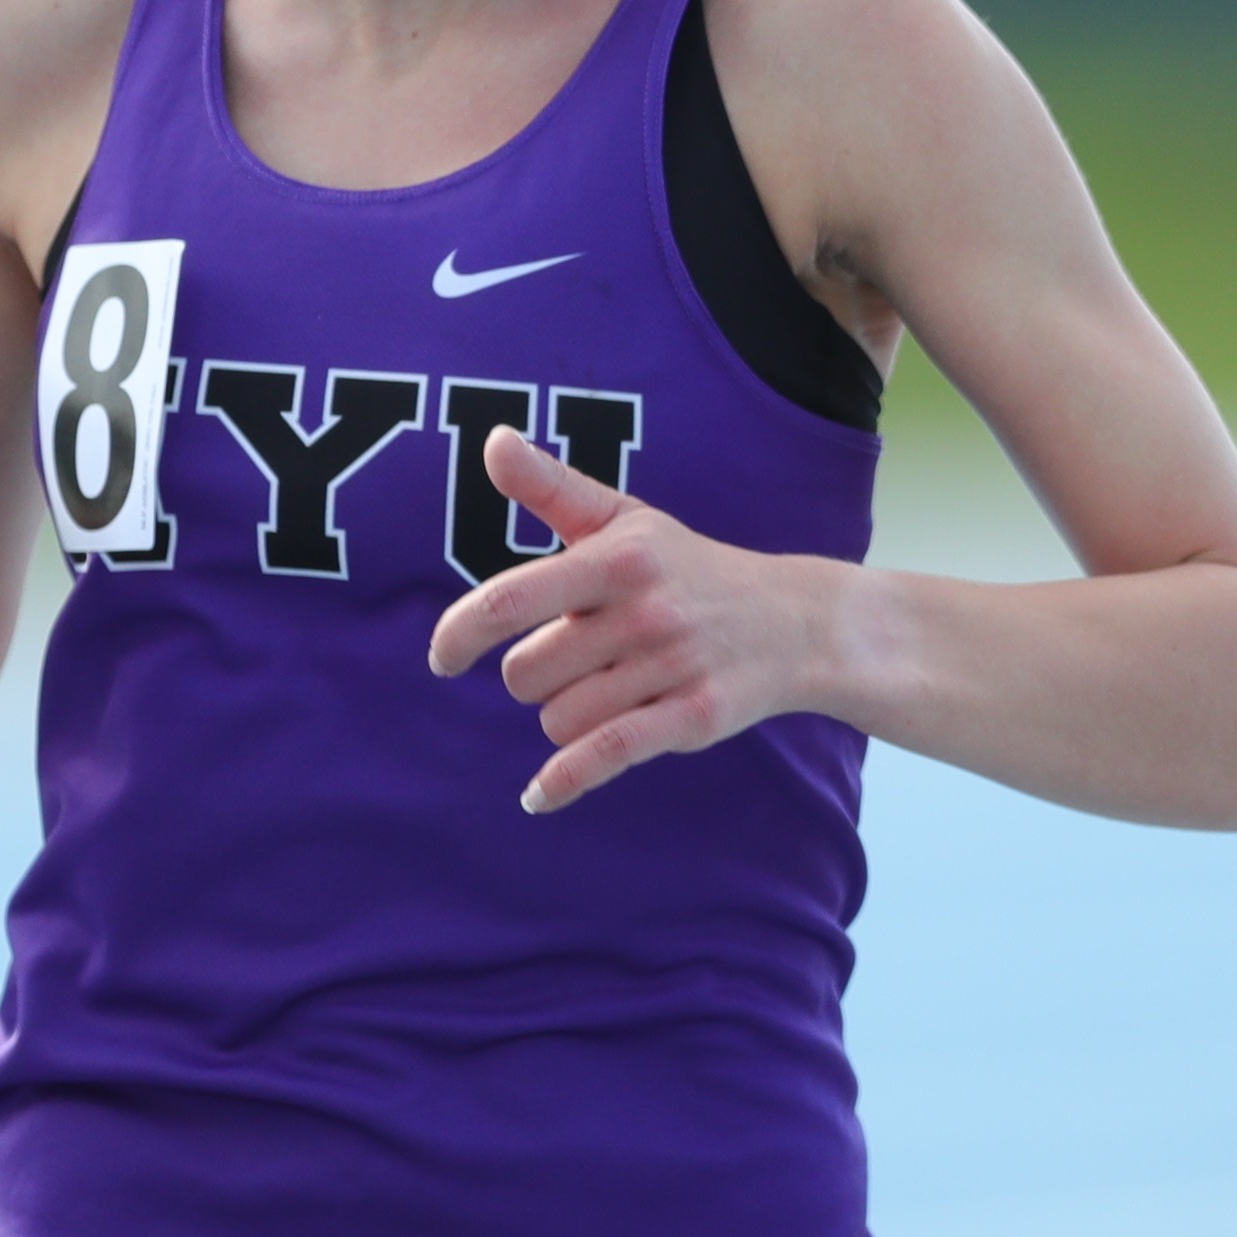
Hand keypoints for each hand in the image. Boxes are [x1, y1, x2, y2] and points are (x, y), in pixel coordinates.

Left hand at [422, 426, 840, 812]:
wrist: (794, 621)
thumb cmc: (686, 567)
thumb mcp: (623, 520)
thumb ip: (550, 486)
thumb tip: (493, 441)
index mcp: (617, 556)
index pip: (511, 599)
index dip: (460, 633)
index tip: (443, 658)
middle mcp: (644, 609)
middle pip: (526, 674)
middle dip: (534, 676)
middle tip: (576, 658)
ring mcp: (671, 666)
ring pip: (559, 719)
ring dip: (564, 716)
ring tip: (605, 690)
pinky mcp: (693, 718)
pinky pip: (605, 756)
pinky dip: (563, 781)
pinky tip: (537, 795)